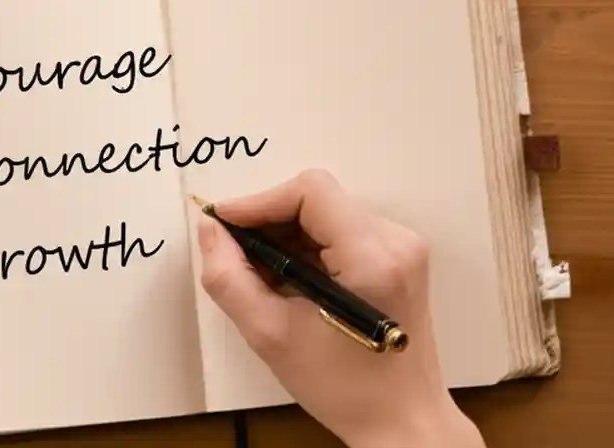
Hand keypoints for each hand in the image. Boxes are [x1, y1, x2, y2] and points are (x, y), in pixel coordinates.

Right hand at [196, 170, 484, 447]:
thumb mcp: (270, 335)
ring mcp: (403, 247)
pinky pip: (342, 231)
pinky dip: (308, 247)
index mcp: (372, 256)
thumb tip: (210, 229)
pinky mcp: (400, 259)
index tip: (223, 225)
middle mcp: (395, 240)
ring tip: (261, 274)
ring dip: (286, 235)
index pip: (311, 191)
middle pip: (318, 200)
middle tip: (236, 255)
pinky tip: (291, 280)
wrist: (402, 421)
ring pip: (327, 213)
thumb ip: (229, 277)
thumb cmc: (341, 387)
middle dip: (269, 220)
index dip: (259, 201)